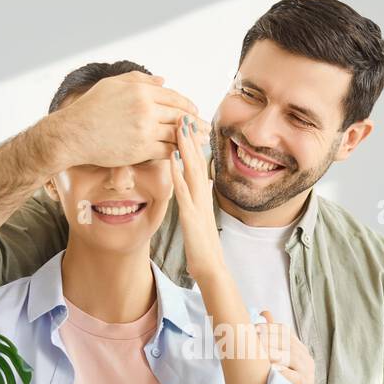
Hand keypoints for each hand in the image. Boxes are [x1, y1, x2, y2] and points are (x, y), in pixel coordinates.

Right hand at [56, 71, 207, 168]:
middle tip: (205, 128)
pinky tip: (185, 153)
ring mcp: (144, 130)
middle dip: (195, 122)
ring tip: (200, 142)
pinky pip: (167, 150)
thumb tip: (163, 80)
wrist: (73, 134)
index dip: (188, 105)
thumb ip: (140, 80)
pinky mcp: (141, 150)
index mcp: (141, 90)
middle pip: (180, 115)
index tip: (195, 111)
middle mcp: (145, 108)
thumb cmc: (90, 108)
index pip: (174, 97)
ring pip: (176, 134)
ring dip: (191, 139)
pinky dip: (178, 152)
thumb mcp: (113, 84)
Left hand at [170, 114, 223, 281]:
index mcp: (204, 197)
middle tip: (183, 114)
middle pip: (197, 161)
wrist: (212, 268)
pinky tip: (171, 157)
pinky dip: (178, 172)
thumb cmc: (204, 248)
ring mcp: (198, 205)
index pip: (199, 166)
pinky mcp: (191, 216)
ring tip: (179, 126)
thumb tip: (202, 185)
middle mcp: (203, 197)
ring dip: (185, 147)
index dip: (193, 145)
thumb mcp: (201, 220)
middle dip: (190, 138)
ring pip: (192, 170)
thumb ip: (200, 201)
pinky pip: (183, 190)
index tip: (187, 125)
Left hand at [256, 311, 315, 383]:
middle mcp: (305, 357)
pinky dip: (279, 371)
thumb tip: (265, 312)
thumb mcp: (281, 358)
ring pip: (288, 356)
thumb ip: (274, 336)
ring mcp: (306, 371)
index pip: (284, 330)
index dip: (267, 328)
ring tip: (255, 352)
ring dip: (270, 352)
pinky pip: (291, 375)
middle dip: (266, 338)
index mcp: (299, 348)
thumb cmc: (286, 381)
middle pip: (285, 341)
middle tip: (249, 338)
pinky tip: (268, 370)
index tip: (251, 329)